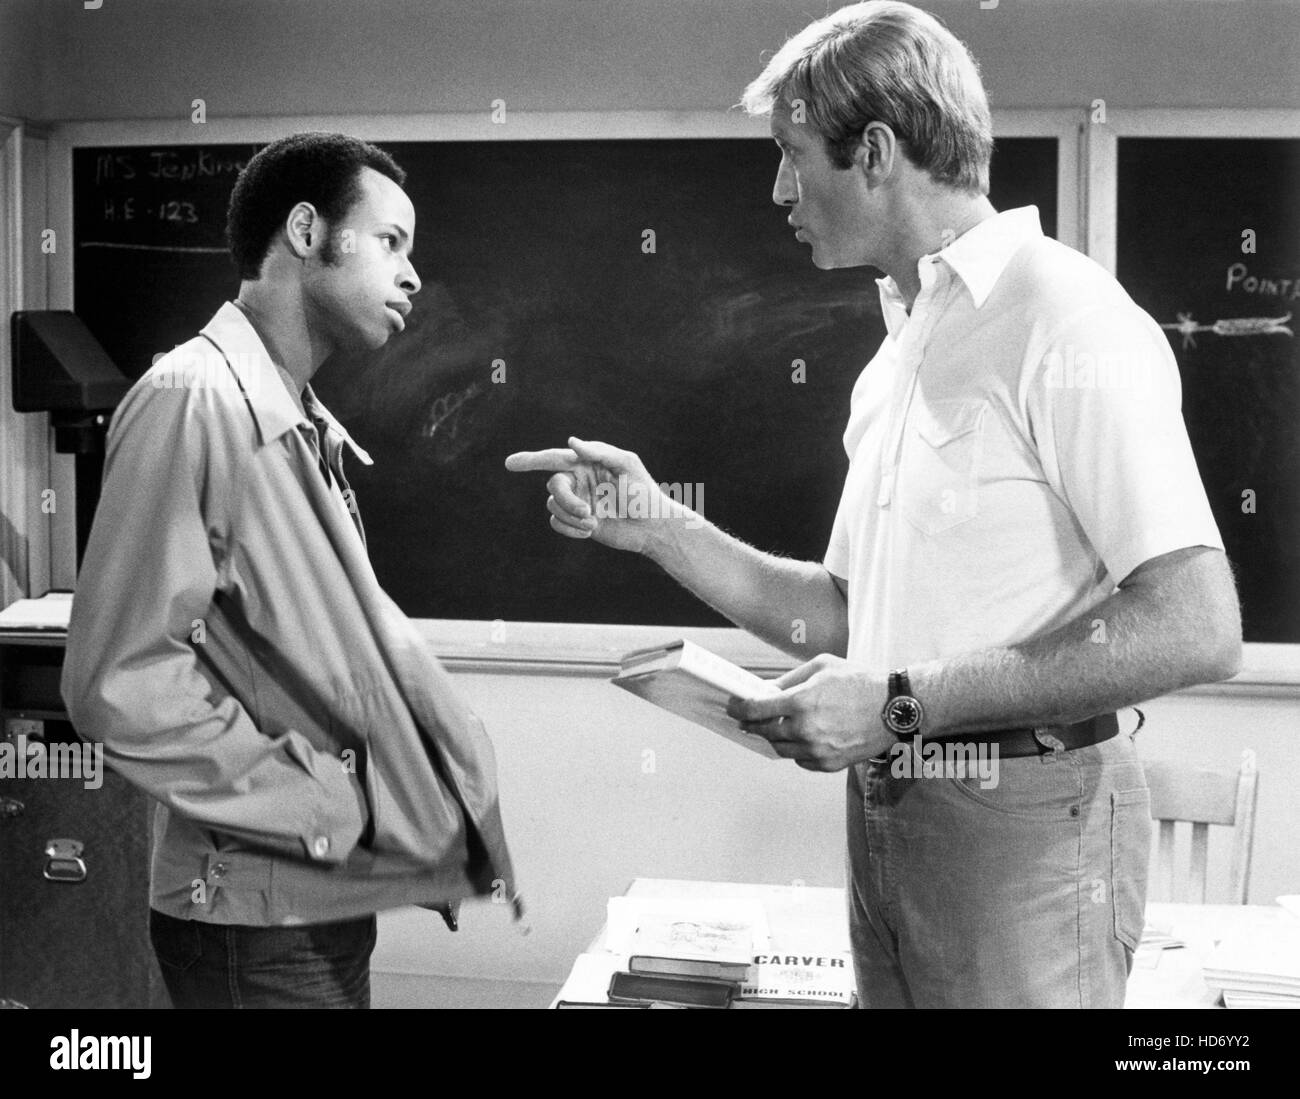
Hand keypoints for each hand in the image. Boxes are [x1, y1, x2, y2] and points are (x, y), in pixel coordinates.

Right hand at [504, 436, 676, 554]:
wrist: (653, 527)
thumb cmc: (644, 493)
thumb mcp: (627, 465)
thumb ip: (599, 451)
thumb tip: (570, 442)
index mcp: (587, 462)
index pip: (554, 458)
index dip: (530, 460)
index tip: (509, 463)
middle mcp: (579, 480)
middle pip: (553, 485)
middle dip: (566, 500)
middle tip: (587, 512)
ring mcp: (577, 501)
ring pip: (553, 506)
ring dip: (572, 517)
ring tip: (595, 522)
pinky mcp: (577, 522)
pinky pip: (556, 523)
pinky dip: (570, 529)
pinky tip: (590, 532)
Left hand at [726, 654, 891, 770]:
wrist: (893, 708)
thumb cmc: (859, 682)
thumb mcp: (822, 667)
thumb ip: (790, 679)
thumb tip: (766, 689)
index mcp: (801, 702)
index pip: (756, 710)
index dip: (739, 708)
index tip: (733, 706)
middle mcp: (806, 729)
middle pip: (764, 732)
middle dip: (753, 723)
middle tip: (749, 718)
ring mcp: (817, 750)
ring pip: (781, 749)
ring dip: (775, 738)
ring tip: (778, 726)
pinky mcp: (829, 764)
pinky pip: (800, 761)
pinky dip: (796, 750)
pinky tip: (803, 738)